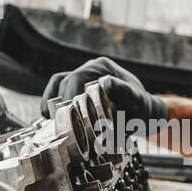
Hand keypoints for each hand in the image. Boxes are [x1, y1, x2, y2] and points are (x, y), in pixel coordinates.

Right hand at [41, 57, 166, 121]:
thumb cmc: (140, 108)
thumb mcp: (136, 99)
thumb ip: (123, 91)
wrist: (143, 113)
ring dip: (53, 100)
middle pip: (67, 81)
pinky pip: (58, 86)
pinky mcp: (78, 85)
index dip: (71, 96)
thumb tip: (105, 83)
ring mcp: (83, 75)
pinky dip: (51, 98)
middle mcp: (91, 67)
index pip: (79, 78)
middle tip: (62, 123)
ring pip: (59, 83)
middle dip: (63, 102)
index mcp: (103, 67)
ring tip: (51, 119)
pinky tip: (48, 114)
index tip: (70, 114)